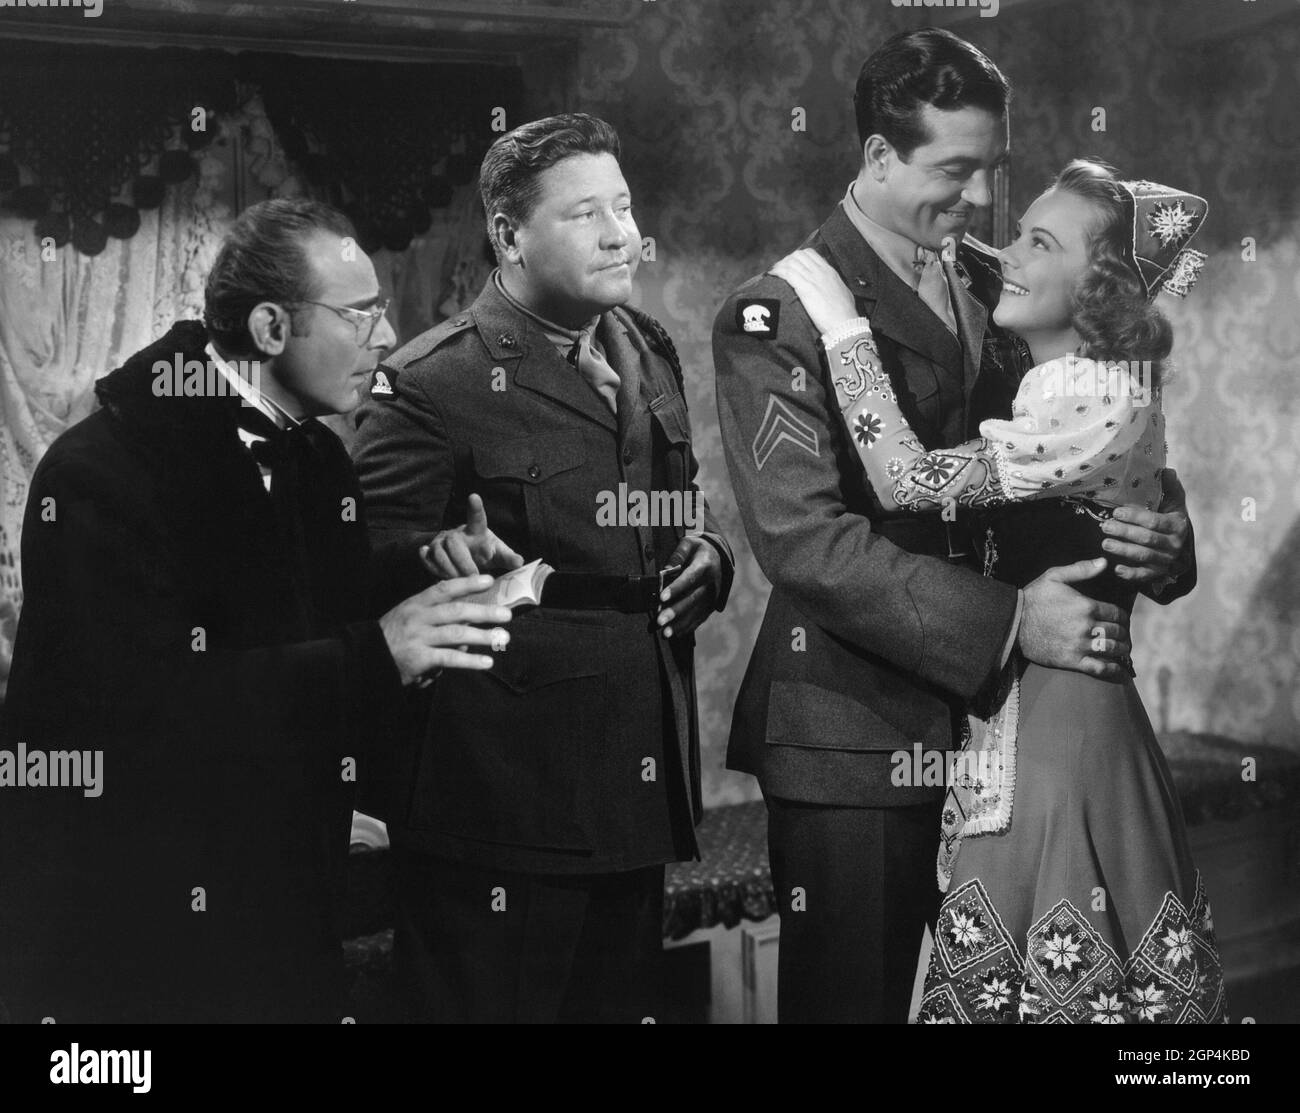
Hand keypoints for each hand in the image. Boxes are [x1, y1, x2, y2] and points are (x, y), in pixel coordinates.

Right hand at [379, 574, 512, 685]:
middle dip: (484, 612)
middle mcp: (418, 617)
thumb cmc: (394, 635)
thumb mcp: (411, 616)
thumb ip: (437, 616)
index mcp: (416, 603)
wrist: (366, 656)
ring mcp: (418, 637)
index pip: (444, 588)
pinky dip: (470, 660)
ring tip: (502, 638)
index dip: (467, 583)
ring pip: (456, 633)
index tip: (489, 580)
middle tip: (506, 614)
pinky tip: (487, 662)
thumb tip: (468, 624)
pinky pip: (449, 658)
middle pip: (456, 611)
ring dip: (482, 636)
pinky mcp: (419, 658)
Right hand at [420, 493, 524, 578]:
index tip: (474, 497)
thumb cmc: (483, 553)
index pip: (477, 518)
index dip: (475, 508)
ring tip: (462, 582)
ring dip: (451, 571)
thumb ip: (508, 558)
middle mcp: (457, 532)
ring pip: (440, 554)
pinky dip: (435, 571)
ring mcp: (441, 541)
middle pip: (455, 543)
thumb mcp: (498, 555)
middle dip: (464, 563)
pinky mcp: (429, 551)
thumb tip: (520, 562)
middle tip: (474, 577)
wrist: (462, 558)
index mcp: (476, 530)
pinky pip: (427, 560)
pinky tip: (442, 577)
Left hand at [656, 536, 722, 639]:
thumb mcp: (690, 543)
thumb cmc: (699, 550)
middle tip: (659, 620)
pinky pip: (699, 619)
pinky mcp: (711, 606)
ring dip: (679, 624)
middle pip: (692, 599)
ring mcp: (712, 596)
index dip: (676, 588)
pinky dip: (686, 627)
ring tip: (665, 633)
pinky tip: (674, 634)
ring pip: (695, 613)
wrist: (719, 558)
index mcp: (705, 565)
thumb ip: (678, 554)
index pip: (689, 578)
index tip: (662, 597)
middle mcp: (711, 583)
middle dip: (675, 611)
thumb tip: (666, 570)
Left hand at [767, 249, 858, 336]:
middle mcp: (821, 272)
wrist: (845, 324)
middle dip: (786, 260)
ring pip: (792, 262)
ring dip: (780, 266)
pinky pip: (788, 273)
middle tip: (779, 270)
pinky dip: (778, 272)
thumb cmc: (844, 314)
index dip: (796, 257)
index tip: (789, 265)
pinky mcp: (806, 289)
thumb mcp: (841, 293)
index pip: (810, 254)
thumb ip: (832, 287)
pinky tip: (773, 275)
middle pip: (798, 255)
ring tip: (773, 273)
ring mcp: (814, 279)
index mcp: (829, 272)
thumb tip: (827, 288)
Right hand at [1017, 558, 1130, 680]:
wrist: (1012, 623)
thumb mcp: (1054, 577)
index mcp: (1086, 606)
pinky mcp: (1072, 660)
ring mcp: (1080, 645)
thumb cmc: (1033, 598)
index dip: (1123, 617)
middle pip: (1117, 632)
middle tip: (1123, 634)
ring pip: (1113, 649)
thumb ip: (1080, 569)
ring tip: (1123, 649)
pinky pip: (1099, 668)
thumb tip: (1104, 562)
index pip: (1117, 614)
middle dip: (1124, 633)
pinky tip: (1120, 670)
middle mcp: (1087, 627)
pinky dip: (1113, 670)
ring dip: (1122, 650)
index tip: (1122, 619)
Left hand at [1100, 468, 1190, 587]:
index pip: (1154, 521)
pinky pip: (1145, 576)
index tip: (1117, 512)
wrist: (1181, 545)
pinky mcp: (1158, 573)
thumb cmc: (1171, 519)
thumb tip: (1166, 470)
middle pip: (1147, 539)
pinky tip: (1116, 569)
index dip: (1135, 517)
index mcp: (1177, 524)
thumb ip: (1169, 487)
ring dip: (1123, 550)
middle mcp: (1174, 544)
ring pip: (1143, 556)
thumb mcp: (1174, 502)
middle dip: (1125, 532)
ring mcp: (1166, 560)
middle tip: (1105, 526)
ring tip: (1105, 543)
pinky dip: (1131, 574)